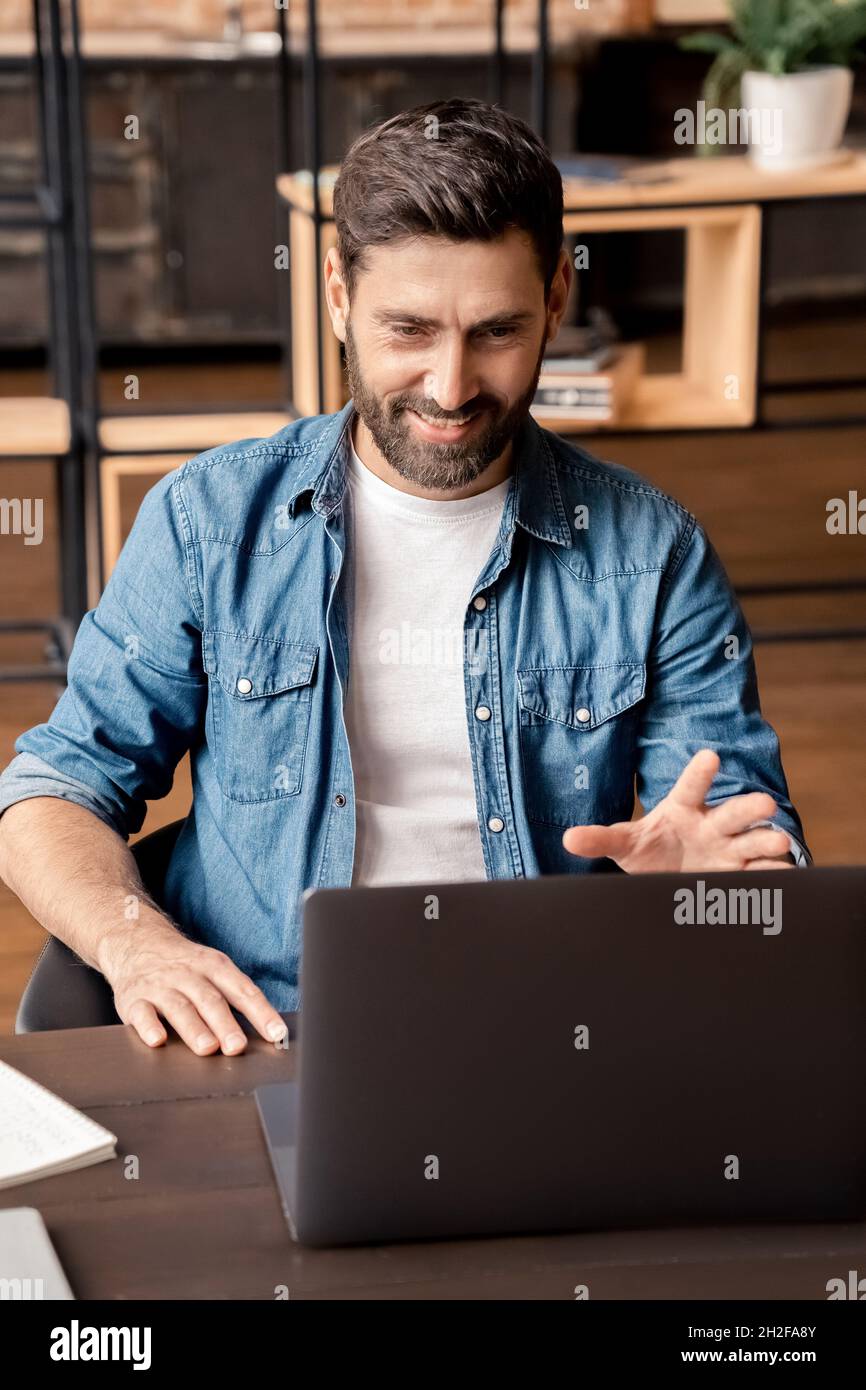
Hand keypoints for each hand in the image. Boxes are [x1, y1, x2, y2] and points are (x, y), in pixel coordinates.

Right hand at [99, 915, 287, 1055]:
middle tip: (238, 1046)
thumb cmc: (184, 965)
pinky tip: (158, 1040)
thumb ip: (236, 997)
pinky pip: (142, 1013)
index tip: (277, 1033)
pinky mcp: (133, 999)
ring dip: (195, 1029)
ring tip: (208, 1048)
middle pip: (210, 1000)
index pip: (242, 990)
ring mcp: (160, 986)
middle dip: (226, 1024)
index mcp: (214, 966)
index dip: (261, 1012)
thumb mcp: (212, 969)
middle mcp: (188, 975)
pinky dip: (149, 1027)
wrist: (136, 941)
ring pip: (180, 1008)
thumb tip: (269, 1031)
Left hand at [562, 749, 795, 873]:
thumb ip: (600, 840)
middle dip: (747, 808)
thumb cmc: (651, 851)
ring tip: (779, 842)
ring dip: (767, 840)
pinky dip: (773, 873)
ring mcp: (730, 849)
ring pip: (753, 839)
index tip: (709, 755)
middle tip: (764, 804)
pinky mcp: (742, 873)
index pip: (690, 787)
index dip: (699, 773)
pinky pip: (762, 871)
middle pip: (731, 812)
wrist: (674, 877)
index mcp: (683, 809)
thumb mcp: (625, 845)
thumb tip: (568, 839)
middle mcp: (712, 825)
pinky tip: (781, 875)